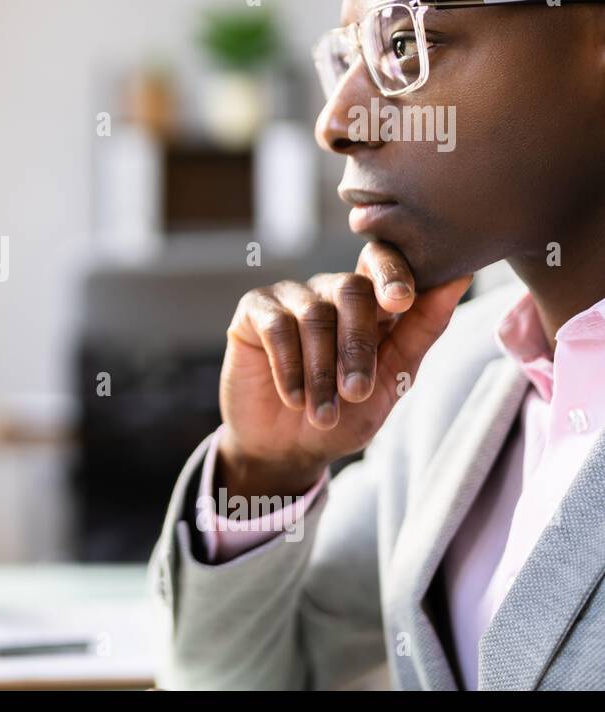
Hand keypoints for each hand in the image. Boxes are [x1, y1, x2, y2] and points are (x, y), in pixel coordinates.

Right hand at [216, 242, 471, 497]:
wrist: (286, 450)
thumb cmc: (345, 414)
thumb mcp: (392, 378)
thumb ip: (422, 329)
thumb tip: (459, 278)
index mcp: (370, 300)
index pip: (384, 262)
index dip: (393, 272)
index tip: (401, 301)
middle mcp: (330, 290)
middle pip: (351, 290)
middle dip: (358, 346)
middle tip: (357, 393)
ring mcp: (291, 297)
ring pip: (314, 315)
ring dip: (321, 372)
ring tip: (323, 414)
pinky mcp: (254, 311)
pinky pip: (277, 327)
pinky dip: (288, 368)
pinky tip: (294, 398)